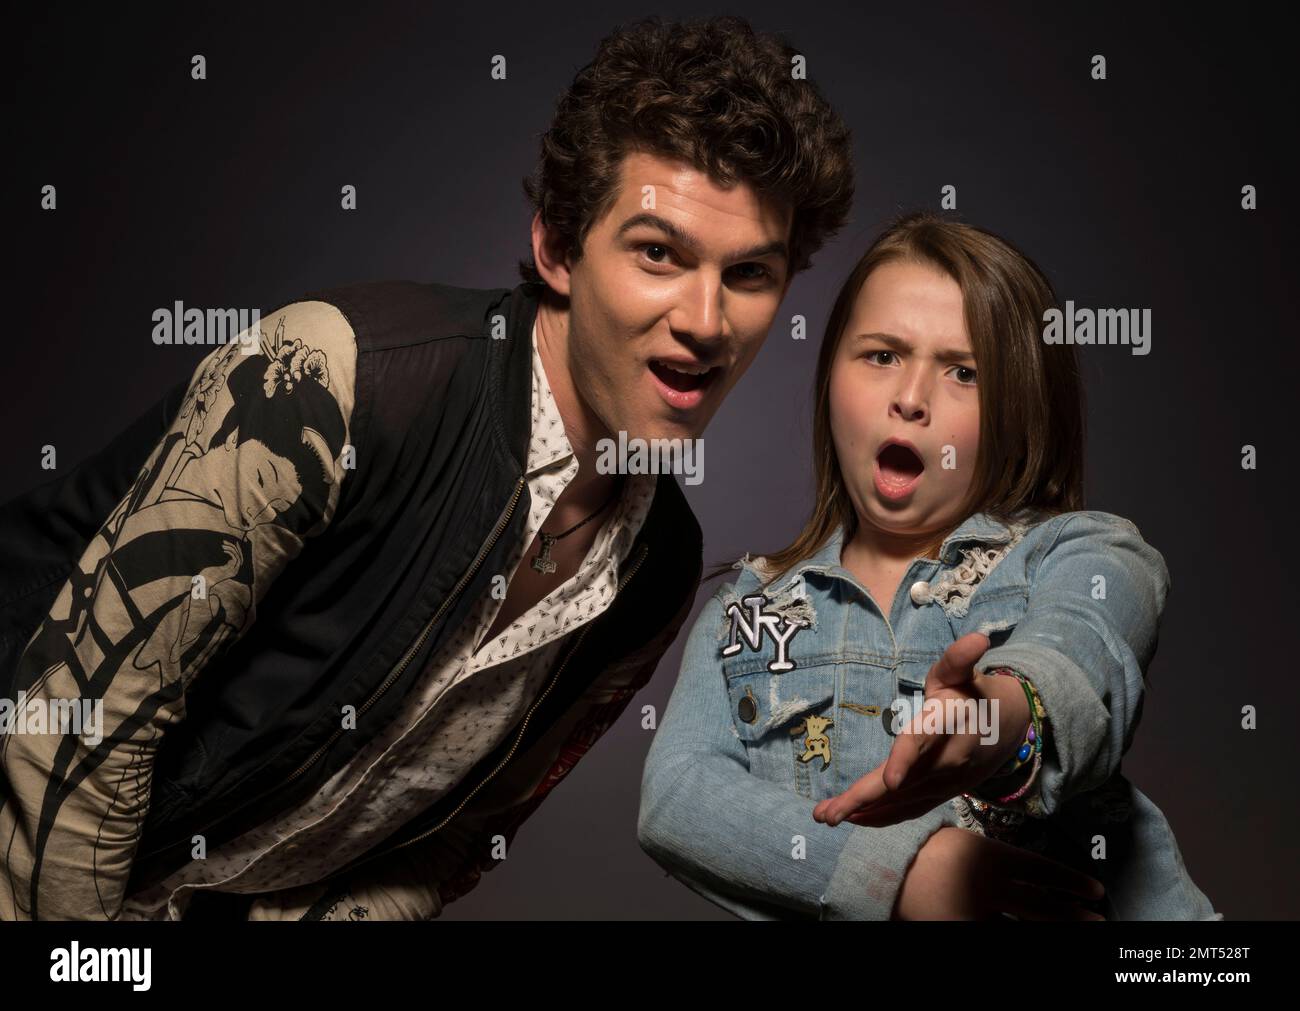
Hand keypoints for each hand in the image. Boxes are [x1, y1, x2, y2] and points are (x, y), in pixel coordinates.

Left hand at [813, 633, 1030, 827]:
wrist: (1009, 728)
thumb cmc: (971, 693)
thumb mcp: (961, 673)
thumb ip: (959, 658)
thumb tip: (976, 638)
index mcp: (947, 723)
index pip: (923, 741)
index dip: (906, 760)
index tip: (889, 780)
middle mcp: (946, 758)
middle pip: (902, 782)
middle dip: (864, 798)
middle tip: (828, 814)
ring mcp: (944, 782)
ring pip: (901, 801)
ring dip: (863, 812)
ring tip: (826, 817)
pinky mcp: (941, 794)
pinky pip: (909, 810)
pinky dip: (881, 817)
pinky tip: (853, 819)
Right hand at [893, 826, 1105, 919]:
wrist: (878, 866)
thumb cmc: (914, 848)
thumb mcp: (957, 845)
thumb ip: (988, 860)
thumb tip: (1019, 873)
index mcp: (988, 855)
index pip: (1040, 869)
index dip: (1069, 880)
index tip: (1095, 888)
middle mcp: (990, 884)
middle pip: (1041, 904)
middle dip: (1073, 914)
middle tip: (1100, 921)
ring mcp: (978, 908)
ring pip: (1026, 923)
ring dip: (1058, 928)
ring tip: (1086, 930)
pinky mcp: (963, 925)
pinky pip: (999, 935)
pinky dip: (1021, 939)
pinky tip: (1042, 937)